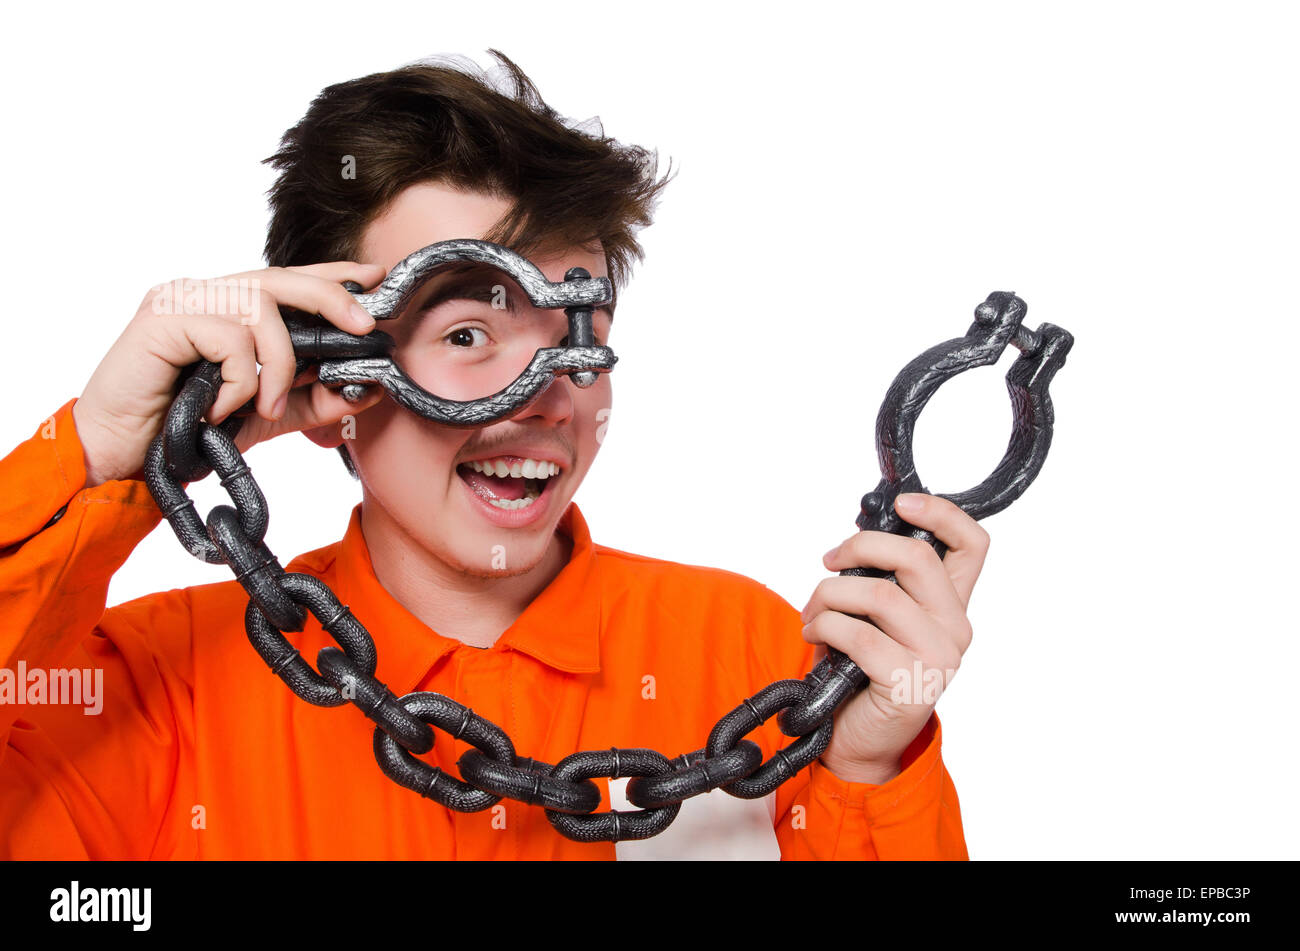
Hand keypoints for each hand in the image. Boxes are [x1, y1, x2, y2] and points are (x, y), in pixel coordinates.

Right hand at [71, 262, 388, 486]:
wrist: (126, 457)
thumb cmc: (188, 429)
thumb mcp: (267, 415)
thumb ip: (315, 399)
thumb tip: (369, 386)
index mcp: (231, 309)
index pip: (289, 281)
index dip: (333, 277)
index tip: (375, 279)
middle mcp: (207, 294)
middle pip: (281, 278)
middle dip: (331, 299)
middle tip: (363, 328)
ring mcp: (182, 300)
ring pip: (260, 308)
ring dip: (278, 364)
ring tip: (263, 405)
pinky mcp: (162, 317)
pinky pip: (229, 336)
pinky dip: (239, 379)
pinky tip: (219, 407)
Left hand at [799, 493, 989, 783]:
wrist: (856, 740)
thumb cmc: (861, 670)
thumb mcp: (877, 616)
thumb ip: (882, 579)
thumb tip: (856, 540)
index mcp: (951, 605)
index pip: (972, 545)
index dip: (942, 513)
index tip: (903, 503)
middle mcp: (955, 629)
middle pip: (916, 557)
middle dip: (860, 546)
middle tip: (831, 560)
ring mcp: (938, 659)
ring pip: (878, 593)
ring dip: (830, 594)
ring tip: (813, 611)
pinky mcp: (909, 684)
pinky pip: (857, 634)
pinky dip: (823, 626)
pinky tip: (814, 633)